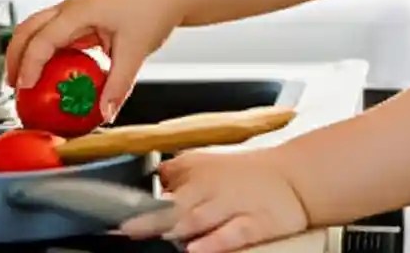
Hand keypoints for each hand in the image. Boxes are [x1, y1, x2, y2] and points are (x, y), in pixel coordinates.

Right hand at [3, 0, 179, 121]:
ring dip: (24, 55)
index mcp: (81, 11)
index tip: (25, 87)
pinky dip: (42, 54)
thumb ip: (118, 85)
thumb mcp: (136, 52)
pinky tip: (46, 75)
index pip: (44, 38)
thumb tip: (105, 113)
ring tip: (22, 84)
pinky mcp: (77, 20)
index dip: (30, 63)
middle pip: (27, 30)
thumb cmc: (151, 12)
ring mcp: (71, 12)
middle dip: (14, 58)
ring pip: (34, 30)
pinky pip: (50, 36)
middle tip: (14, 88)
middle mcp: (70, 8)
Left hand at [119, 149, 308, 252]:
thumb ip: (178, 174)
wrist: (297, 177)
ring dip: (177, 227)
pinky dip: (214, 242)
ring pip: (199, 218)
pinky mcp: (254, 225)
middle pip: (176, 204)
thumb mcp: (210, 164)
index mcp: (197, 170)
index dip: (137, 197)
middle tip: (126, 228)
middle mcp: (212, 188)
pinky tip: (196, 249)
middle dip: (150, 216)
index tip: (112, 213)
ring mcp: (233, 207)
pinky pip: (232, 235)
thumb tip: (148, 183)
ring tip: (159, 235)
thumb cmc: (249, 174)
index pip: (161, 179)